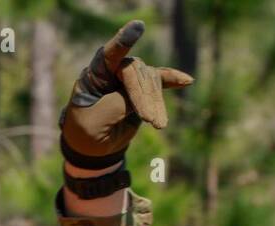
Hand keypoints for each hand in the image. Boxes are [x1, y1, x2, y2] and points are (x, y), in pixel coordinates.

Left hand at [61, 20, 192, 168]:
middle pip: (136, 72)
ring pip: (150, 81)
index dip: (124, 41)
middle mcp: (112, 72)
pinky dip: (172, 81)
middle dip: (144, 96)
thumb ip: (118, 103)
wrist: (93, 150)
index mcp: (94, 76)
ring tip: (158, 124)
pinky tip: (187, 81)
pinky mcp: (141, 91)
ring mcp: (128, 80)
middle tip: (149, 120)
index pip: (109, 55)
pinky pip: (159, 82)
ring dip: (156, 102)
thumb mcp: (98, 120)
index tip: (139, 26)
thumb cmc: (87, 133)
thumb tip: (142, 92)